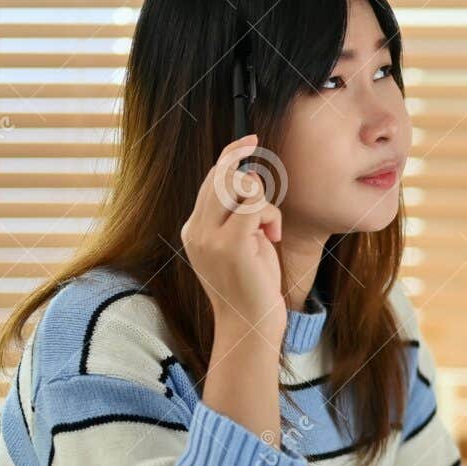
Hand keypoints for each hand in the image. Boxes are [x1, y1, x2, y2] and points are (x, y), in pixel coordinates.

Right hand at [180, 134, 284, 346]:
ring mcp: (209, 236)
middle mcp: (195, 228)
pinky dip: (270, 216)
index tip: (251, 141)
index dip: (232, 155)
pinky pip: (255, 205)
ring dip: (266, 206)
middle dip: (254, 179)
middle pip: (224, 175)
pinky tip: (272, 236)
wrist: (249, 324)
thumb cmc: (253, 286)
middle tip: (269, 203)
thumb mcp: (242, 244)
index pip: (211, 178)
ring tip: (269, 233)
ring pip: (242, 186)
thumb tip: (250, 177)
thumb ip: (239, 214)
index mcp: (194, 227)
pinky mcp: (230, 244)